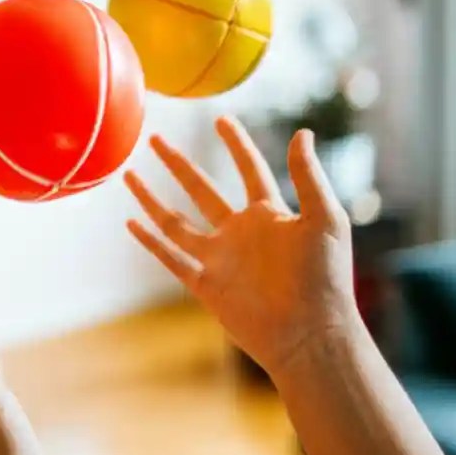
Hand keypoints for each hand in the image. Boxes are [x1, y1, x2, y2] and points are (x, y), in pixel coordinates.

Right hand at [124, 117, 360, 377]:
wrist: (311, 334)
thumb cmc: (326, 278)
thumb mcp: (324, 218)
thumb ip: (308, 176)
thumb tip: (303, 131)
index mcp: (270, 215)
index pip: (248, 169)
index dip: (236, 143)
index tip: (221, 120)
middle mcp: (240, 232)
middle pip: (201, 189)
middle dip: (177, 165)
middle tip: (155, 139)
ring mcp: (220, 258)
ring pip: (175, 222)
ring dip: (152, 199)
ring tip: (129, 175)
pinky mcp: (206, 284)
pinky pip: (171, 257)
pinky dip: (150, 241)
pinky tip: (131, 223)